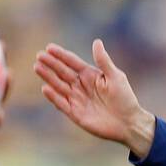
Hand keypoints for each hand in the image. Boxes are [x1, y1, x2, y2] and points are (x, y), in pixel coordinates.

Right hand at [34, 39, 155, 156]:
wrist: (128, 123)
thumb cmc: (125, 99)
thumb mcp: (116, 77)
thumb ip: (103, 61)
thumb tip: (96, 42)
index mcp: (90, 75)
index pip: (72, 62)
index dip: (61, 55)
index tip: (49, 47)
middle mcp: (81, 86)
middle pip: (62, 73)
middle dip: (51, 64)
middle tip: (39, 56)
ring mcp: (77, 99)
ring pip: (59, 86)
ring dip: (48, 77)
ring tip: (37, 67)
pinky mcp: (75, 114)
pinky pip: (62, 104)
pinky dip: (54, 97)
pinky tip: (45, 88)